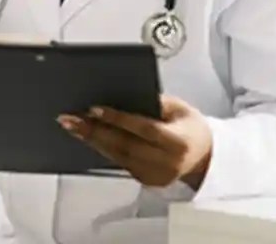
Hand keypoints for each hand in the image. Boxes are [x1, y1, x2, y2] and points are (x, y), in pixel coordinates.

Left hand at [58, 94, 213, 188]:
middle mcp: (166, 163)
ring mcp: (155, 175)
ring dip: (92, 140)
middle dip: (94, 131)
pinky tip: (88, 137)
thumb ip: (156, 102)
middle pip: (124, 146)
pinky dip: (102, 149)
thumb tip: (124, 96)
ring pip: (118, 156)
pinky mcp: (146, 181)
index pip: (143, 129)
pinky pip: (120, 163)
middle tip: (69, 119)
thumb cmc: (190, 127)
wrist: (205, 158)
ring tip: (71, 126)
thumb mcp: (180, 108)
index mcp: (178, 142)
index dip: (117, 119)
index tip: (93, 109)